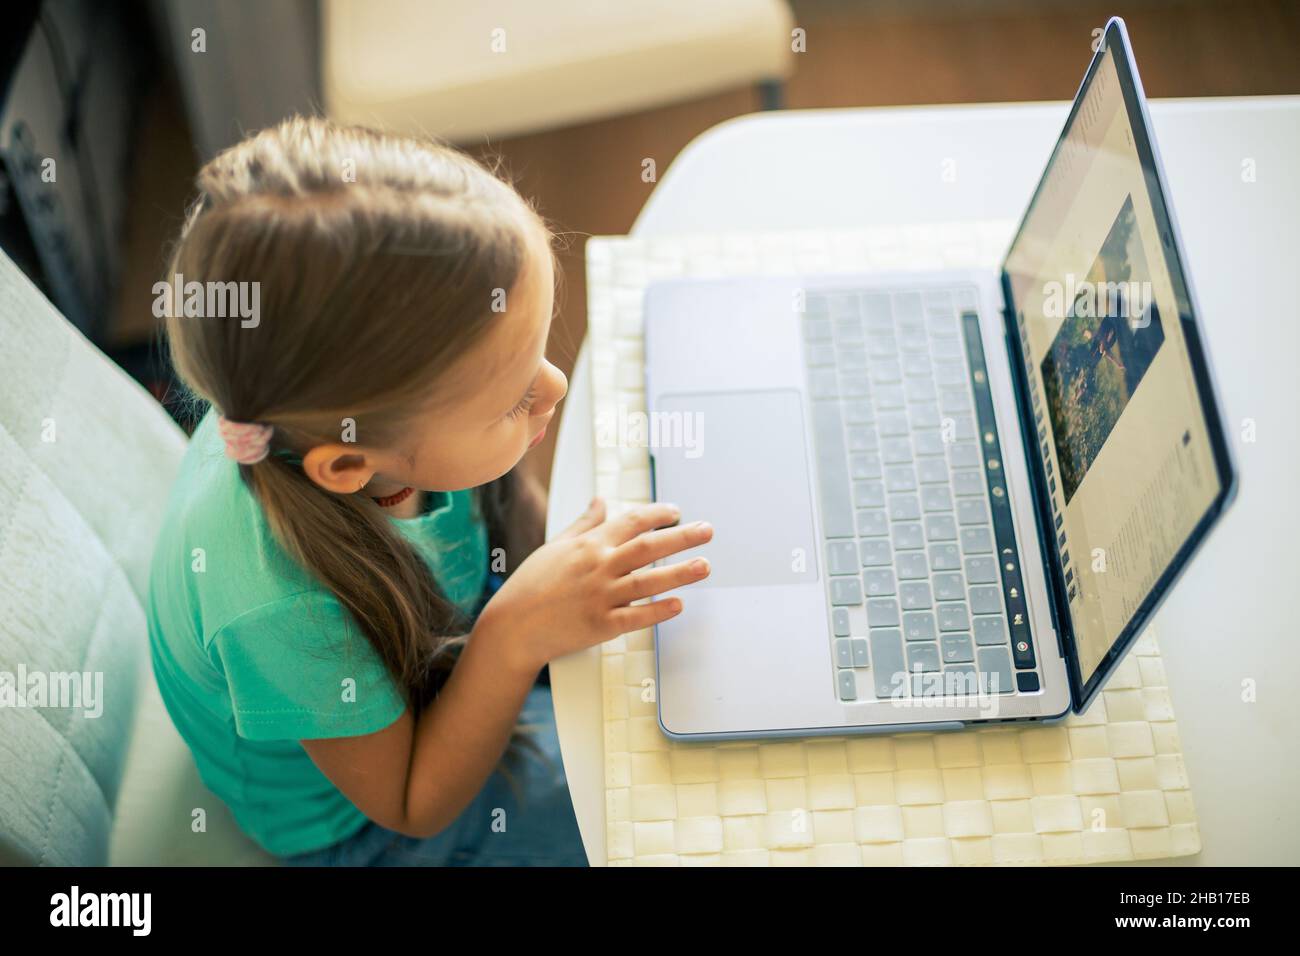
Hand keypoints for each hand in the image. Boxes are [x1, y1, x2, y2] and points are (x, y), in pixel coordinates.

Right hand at [475, 497, 712, 674]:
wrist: (513, 626)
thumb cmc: (532, 585)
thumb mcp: (556, 546)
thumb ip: (585, 524)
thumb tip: (601, 501)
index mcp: (589, 545)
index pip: (631, 522)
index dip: (658, 514)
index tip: (676, 512)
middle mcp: (598, 567)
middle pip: (647, 547)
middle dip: (681, 536)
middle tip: (707, 531)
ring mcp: (600, 597)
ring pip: (648, 581)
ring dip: (680, 572)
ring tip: (705, 565)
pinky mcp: (600, 625)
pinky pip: (636, 616)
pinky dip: (658, 610)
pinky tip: (679, 604)